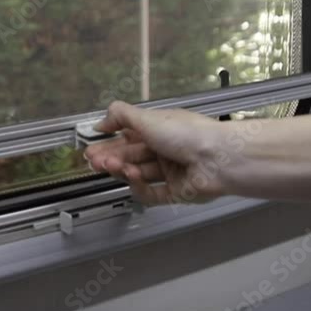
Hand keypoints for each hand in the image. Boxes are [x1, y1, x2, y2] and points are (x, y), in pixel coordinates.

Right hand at [84, 101, 227, 205]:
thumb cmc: (185, 133)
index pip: (129, 136)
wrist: (218, 158)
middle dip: (111, 157)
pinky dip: (139, 186)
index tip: (92, 144)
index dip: (110, 140)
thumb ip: (120, 116)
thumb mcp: (148, 117)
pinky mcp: (175, 193)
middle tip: (93, 160)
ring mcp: (170, 173)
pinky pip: (151, 193)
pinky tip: (132, 178)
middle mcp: (164, 150)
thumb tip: (100, 122)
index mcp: (160, 129)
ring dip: (123, 169)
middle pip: (131, 156)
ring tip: (113, 165)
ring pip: (138, 173)